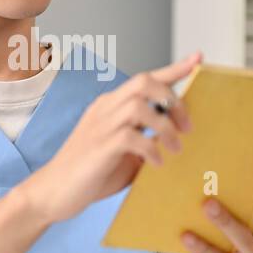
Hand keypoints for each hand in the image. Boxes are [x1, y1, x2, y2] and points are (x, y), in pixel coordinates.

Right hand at [20, 51, 201, 223]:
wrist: (53, 192)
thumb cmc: (90, 174)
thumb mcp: (124, 155)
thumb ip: (146, 142)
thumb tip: (175, 142)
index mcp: (111, 106)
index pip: (145, 79)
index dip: (174, 69)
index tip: (198, 60)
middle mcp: (105, 109)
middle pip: (143, 82)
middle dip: (172, 100)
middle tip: (187, 127)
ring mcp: (100, 126)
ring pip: (138, 106)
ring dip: (164, 126)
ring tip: (175, 148)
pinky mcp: (98, 147)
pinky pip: (131, 137)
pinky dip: (150, 149)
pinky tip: (156, 163)